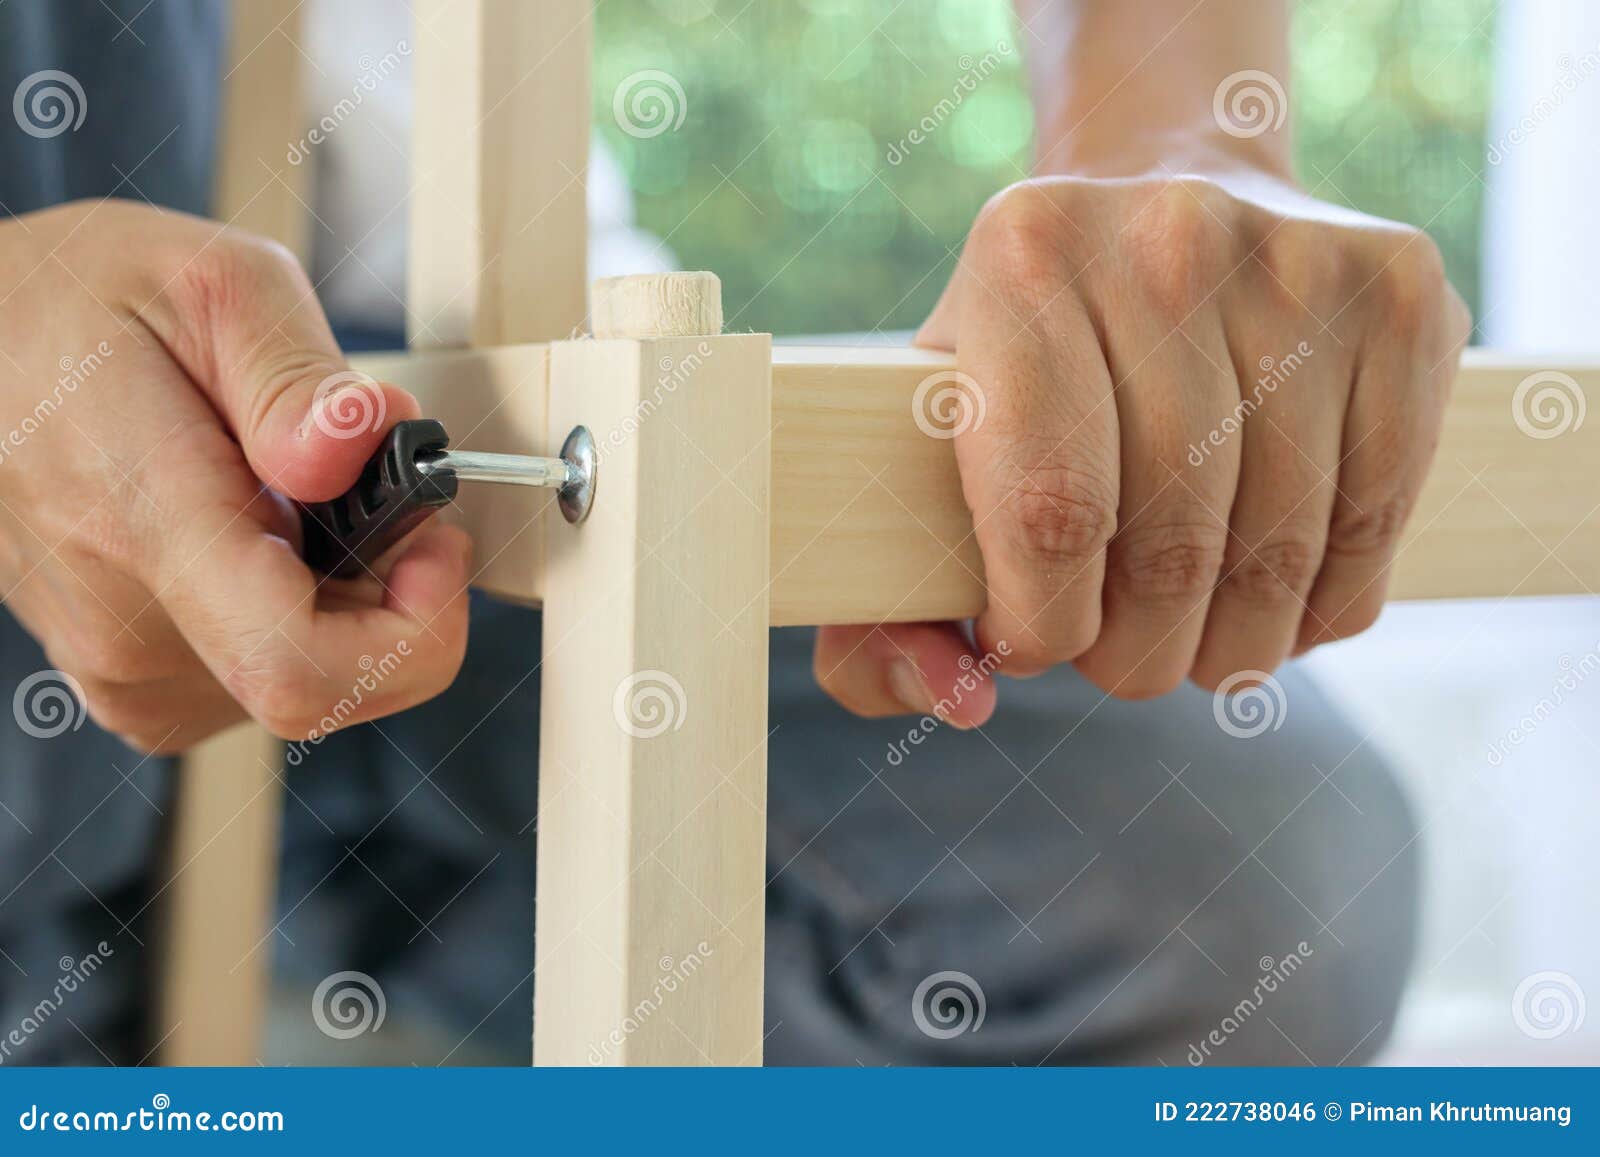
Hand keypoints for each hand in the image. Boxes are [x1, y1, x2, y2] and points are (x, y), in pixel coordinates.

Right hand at [0, 200, 470, 752]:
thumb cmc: (76, 302)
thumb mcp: (211, 282)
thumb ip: (299, 376)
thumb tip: (362, 444)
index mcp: (146, 528)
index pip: (302, 668)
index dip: (412, 627)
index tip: (432, 546)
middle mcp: (127, 631)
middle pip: (331, 679)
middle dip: (392, 593)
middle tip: (374, 491)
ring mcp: (119, 669)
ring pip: (304, 681)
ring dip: (344, 599)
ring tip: (293, 494)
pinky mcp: (126, 682)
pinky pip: (258, 678)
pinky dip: (297, 616)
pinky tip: (262, 535)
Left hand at [814, 170, 1470, 724]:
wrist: (1172, 181)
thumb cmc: (1030, 345)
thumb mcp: (928, 424)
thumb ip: (888, 585)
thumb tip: (956, 698)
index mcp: (1024, 263)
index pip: (1049, 512)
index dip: (1044, 624)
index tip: (1030, 643)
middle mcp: (1168, 243)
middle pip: (1172, 548)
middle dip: (1138, 655)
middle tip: (1121, 657)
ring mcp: (1300, 264)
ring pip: (1281, 554)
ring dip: (1233, 647)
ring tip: (1195, 639)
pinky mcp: (1399, 298)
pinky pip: (1373, 525)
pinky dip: (1323, 607)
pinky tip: (1278, 604)